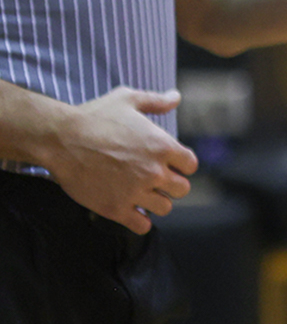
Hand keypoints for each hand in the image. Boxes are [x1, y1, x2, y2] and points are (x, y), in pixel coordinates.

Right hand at [43, 87, 198, 233]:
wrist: (59, 138)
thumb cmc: (92, 117)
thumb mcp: (127, 99)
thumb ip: (155, 101)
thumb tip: (175, 97)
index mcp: (162, 146)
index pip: (190, 165)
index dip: (181, 165)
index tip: (168, 164)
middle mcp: (154, 171)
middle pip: (182, 189)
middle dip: (171, 185)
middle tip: (154, 180)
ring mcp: (135, 192)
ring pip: (165, 208)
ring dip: (156, 202)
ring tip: (141, 194)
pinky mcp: (116, 208)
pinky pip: (142, 226)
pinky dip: (140, 221)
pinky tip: (131, 210)